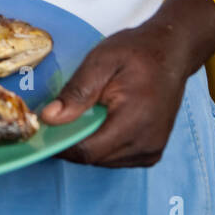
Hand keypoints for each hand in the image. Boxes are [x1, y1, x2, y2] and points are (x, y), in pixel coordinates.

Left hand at [39, 21, 191, 166]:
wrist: (171, 52)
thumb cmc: (137, 52)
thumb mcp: (101, 62)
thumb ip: (76, 92)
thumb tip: (49, 118)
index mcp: (135, 120)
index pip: (88, 151)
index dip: (61, 144)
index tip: (43, 130)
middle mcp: (146, 143)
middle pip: (95, 159)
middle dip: (73, 142)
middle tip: (61, 116)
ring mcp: (152, 150)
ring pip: (105, 161)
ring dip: (89, 144)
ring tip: (86, 114)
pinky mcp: (153, 152)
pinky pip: (118, 158)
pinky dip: (104, 145)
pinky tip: (103, 121)